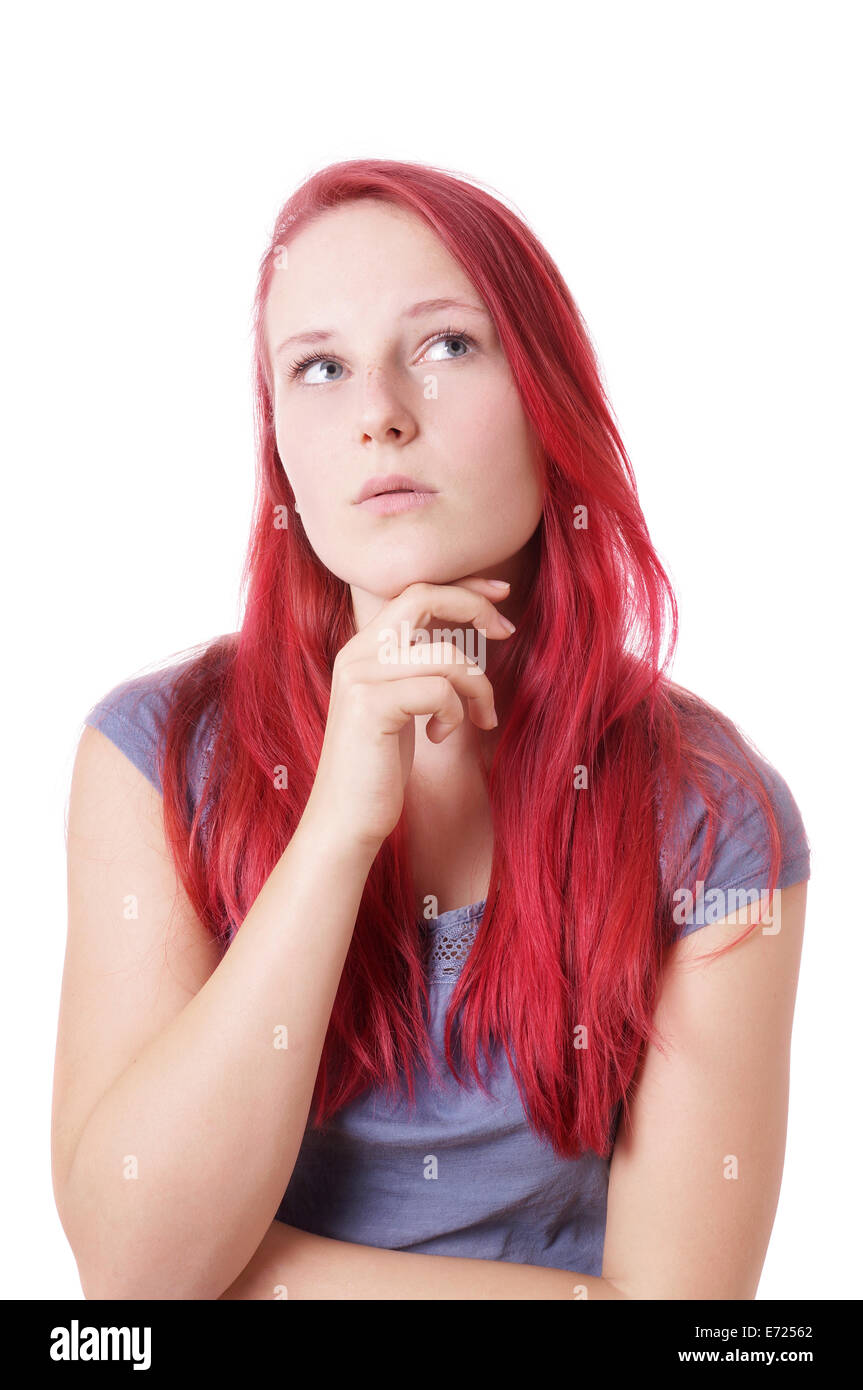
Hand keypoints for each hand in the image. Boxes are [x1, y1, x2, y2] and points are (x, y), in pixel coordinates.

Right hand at [301, 577, 514, 854]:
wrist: (345, 820)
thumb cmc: (380, 766)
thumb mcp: (403, 704)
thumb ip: (421, 666)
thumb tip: (467, 635)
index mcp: (363, 648)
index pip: (416, 592)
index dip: (463, 589)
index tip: (500, 595)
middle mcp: (356, 653)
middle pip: (424, 598)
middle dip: (474, 608)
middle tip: (507, 631)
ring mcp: (359, 677)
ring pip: (447, 656)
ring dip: (479, 688)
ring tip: (478, 718)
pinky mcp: (370, 706)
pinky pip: (439, 690)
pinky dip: (455, 714)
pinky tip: (440, 737)